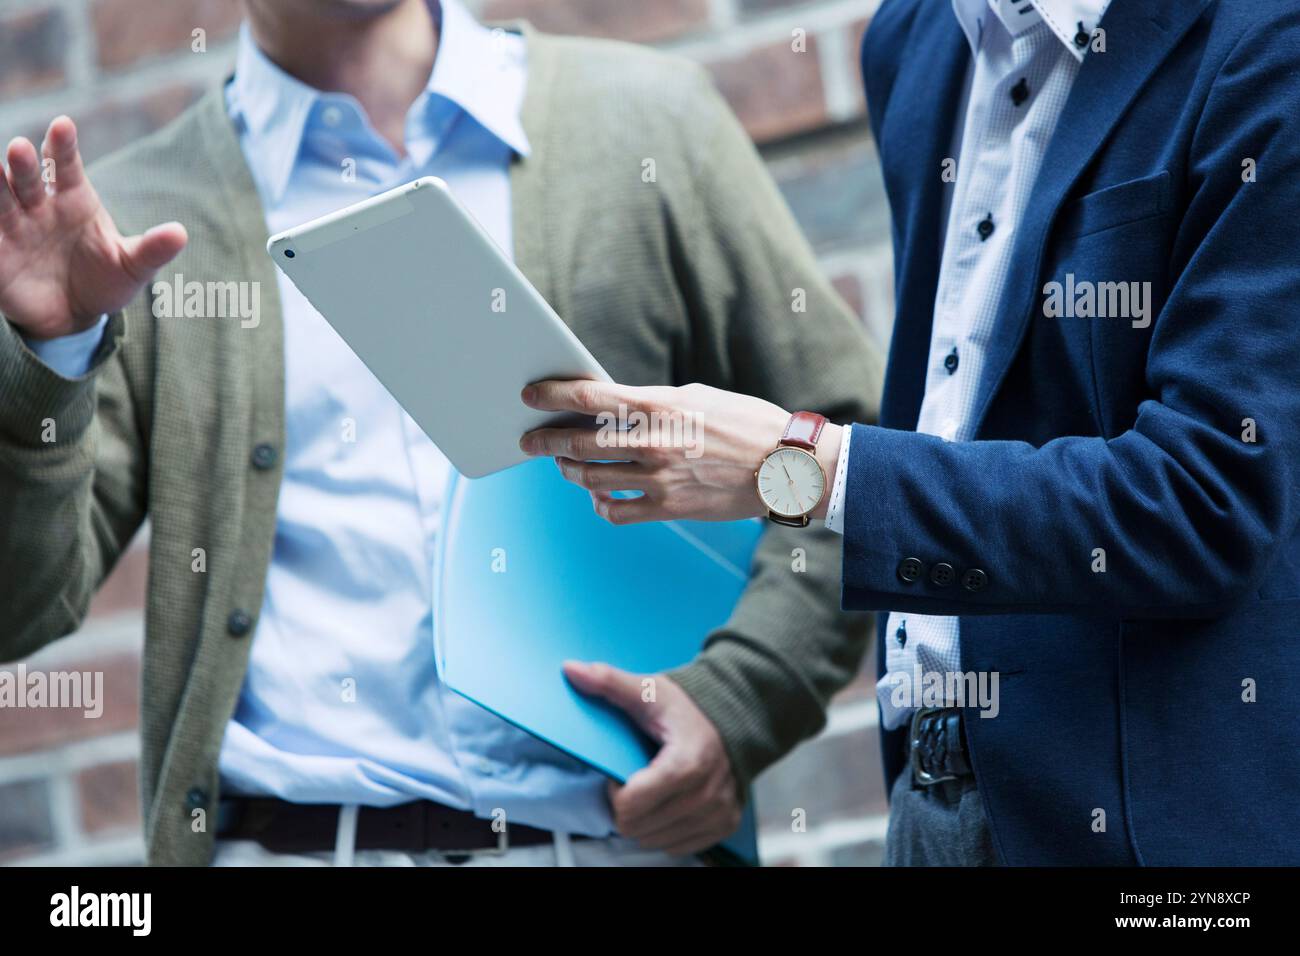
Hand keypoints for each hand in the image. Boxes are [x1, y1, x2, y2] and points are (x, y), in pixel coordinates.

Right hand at [0, 116, 186, 339]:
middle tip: (19, 148)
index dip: (63, 145)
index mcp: (74, 199)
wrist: (77, 317)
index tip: (63, 125)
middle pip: (28, 178)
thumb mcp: (133, 267)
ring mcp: (14, 228)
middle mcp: (39, 206)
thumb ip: (152, 249)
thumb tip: (180, 234)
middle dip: (22, 164)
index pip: (66, 165)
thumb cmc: (106, 281)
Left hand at [520, 379, 841, 523]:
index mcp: (658, 406)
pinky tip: (600, 496)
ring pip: (591, 478)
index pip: (589, 396)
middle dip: (545, 440)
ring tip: (564, 465)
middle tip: (529, 440)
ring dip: (569, 471)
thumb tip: (615, 407)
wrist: (786, 464)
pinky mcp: (669, 508)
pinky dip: (601, 504)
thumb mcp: (697, 396)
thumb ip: (652, 403)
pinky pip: (617, 512)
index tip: (530, 395)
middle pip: (578, 441)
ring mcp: (658, 479)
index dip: (552, 395)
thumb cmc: (746, 422)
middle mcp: (652, 443)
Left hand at [563, 661, 741, 856]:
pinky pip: (678, 846)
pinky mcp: (725, 824)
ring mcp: (719, 811)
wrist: (734, 714)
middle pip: (639, 827)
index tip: (621, 772)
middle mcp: (708, 792)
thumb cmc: (688, 707)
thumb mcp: (647, 691)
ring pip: (655, 841)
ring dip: (644, 822)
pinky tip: (666, 806)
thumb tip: (572, 670)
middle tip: (634, 782)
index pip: (632, 804)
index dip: (616, 791)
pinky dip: (664, 831)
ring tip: (650, 792)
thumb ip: (609, 682)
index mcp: (689, 761)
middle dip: (626, 808)